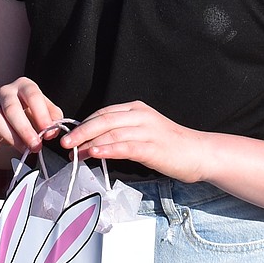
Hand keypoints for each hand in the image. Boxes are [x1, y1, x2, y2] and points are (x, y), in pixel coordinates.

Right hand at [0, 78, 65, 154]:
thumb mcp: (44, 108)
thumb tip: (52, 131)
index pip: (32, 95)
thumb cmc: (29, 110)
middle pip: (12, 109)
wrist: (3, 107)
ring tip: (23, 150)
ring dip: (10, 137)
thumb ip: (53, 117)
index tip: (48, 132)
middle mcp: (5, 92)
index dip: (41, 114)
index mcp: (24, 86)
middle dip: (25, 130)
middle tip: (36, 146)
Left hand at [61, 100, 209, 183]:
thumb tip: (92, 144)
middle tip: (63, 143)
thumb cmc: (170, 146)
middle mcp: (140, 115)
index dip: (84, 123)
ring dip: (89, 143)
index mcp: (136, 109)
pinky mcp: (152, 148)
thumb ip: (121, 134)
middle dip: (80, 131)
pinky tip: (94, 153)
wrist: (200, 153)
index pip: (103, 113)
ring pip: (111, 133)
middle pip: (102, 120)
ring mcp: (147, 130)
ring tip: (74, 152)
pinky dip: (107, 150)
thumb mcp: (143, 133)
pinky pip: (125, 146)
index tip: (68, 135)